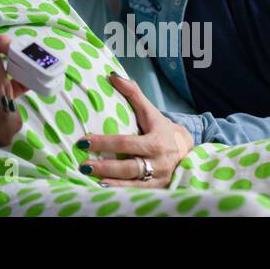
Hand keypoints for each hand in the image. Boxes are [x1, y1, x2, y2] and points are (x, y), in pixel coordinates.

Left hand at [78, 73, 192, 188]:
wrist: (186, 149)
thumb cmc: (161, 128)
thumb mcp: (150, 111)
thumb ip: (133, 93)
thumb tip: (112, 75)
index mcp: (155, 141)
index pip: (126, 143)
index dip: (104, 142)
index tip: (83, 141)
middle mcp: (158, 162)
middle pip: (128, 167)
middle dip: (105, 167)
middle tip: (83, 165)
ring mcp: (158, 178)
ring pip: (132, 184)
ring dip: (111, 182)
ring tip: (90, 177)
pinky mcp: (157, 189)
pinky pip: (137, 192)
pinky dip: (121, 191)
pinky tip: (103, 189)